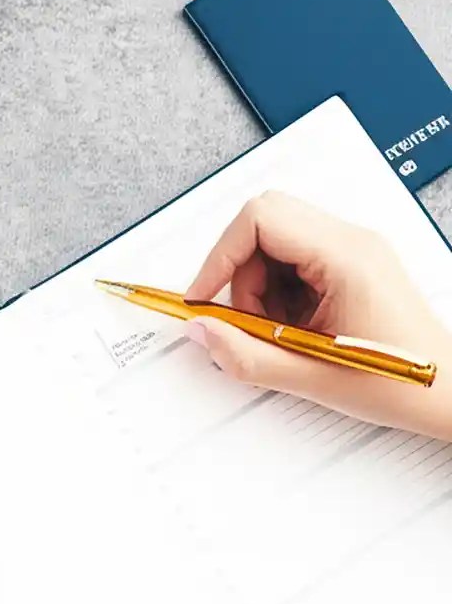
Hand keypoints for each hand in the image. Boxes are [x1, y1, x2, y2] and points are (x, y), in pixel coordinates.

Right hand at [184, 191, 451, 439]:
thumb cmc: (403, 384)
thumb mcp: (314, 378)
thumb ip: (247, 356)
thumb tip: (201, 330)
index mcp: (347, 258)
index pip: (260, 219)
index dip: (219, 256)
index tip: (204, 296)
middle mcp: (352, 242)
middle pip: (264, 221)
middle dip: (237, 268)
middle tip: (244, 315)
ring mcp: (353, 249)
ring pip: (274, 240)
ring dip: (257, 283)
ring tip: (276, 329)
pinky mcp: (350, 263)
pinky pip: (292, 257)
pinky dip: (276, 290)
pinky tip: (294, 325)